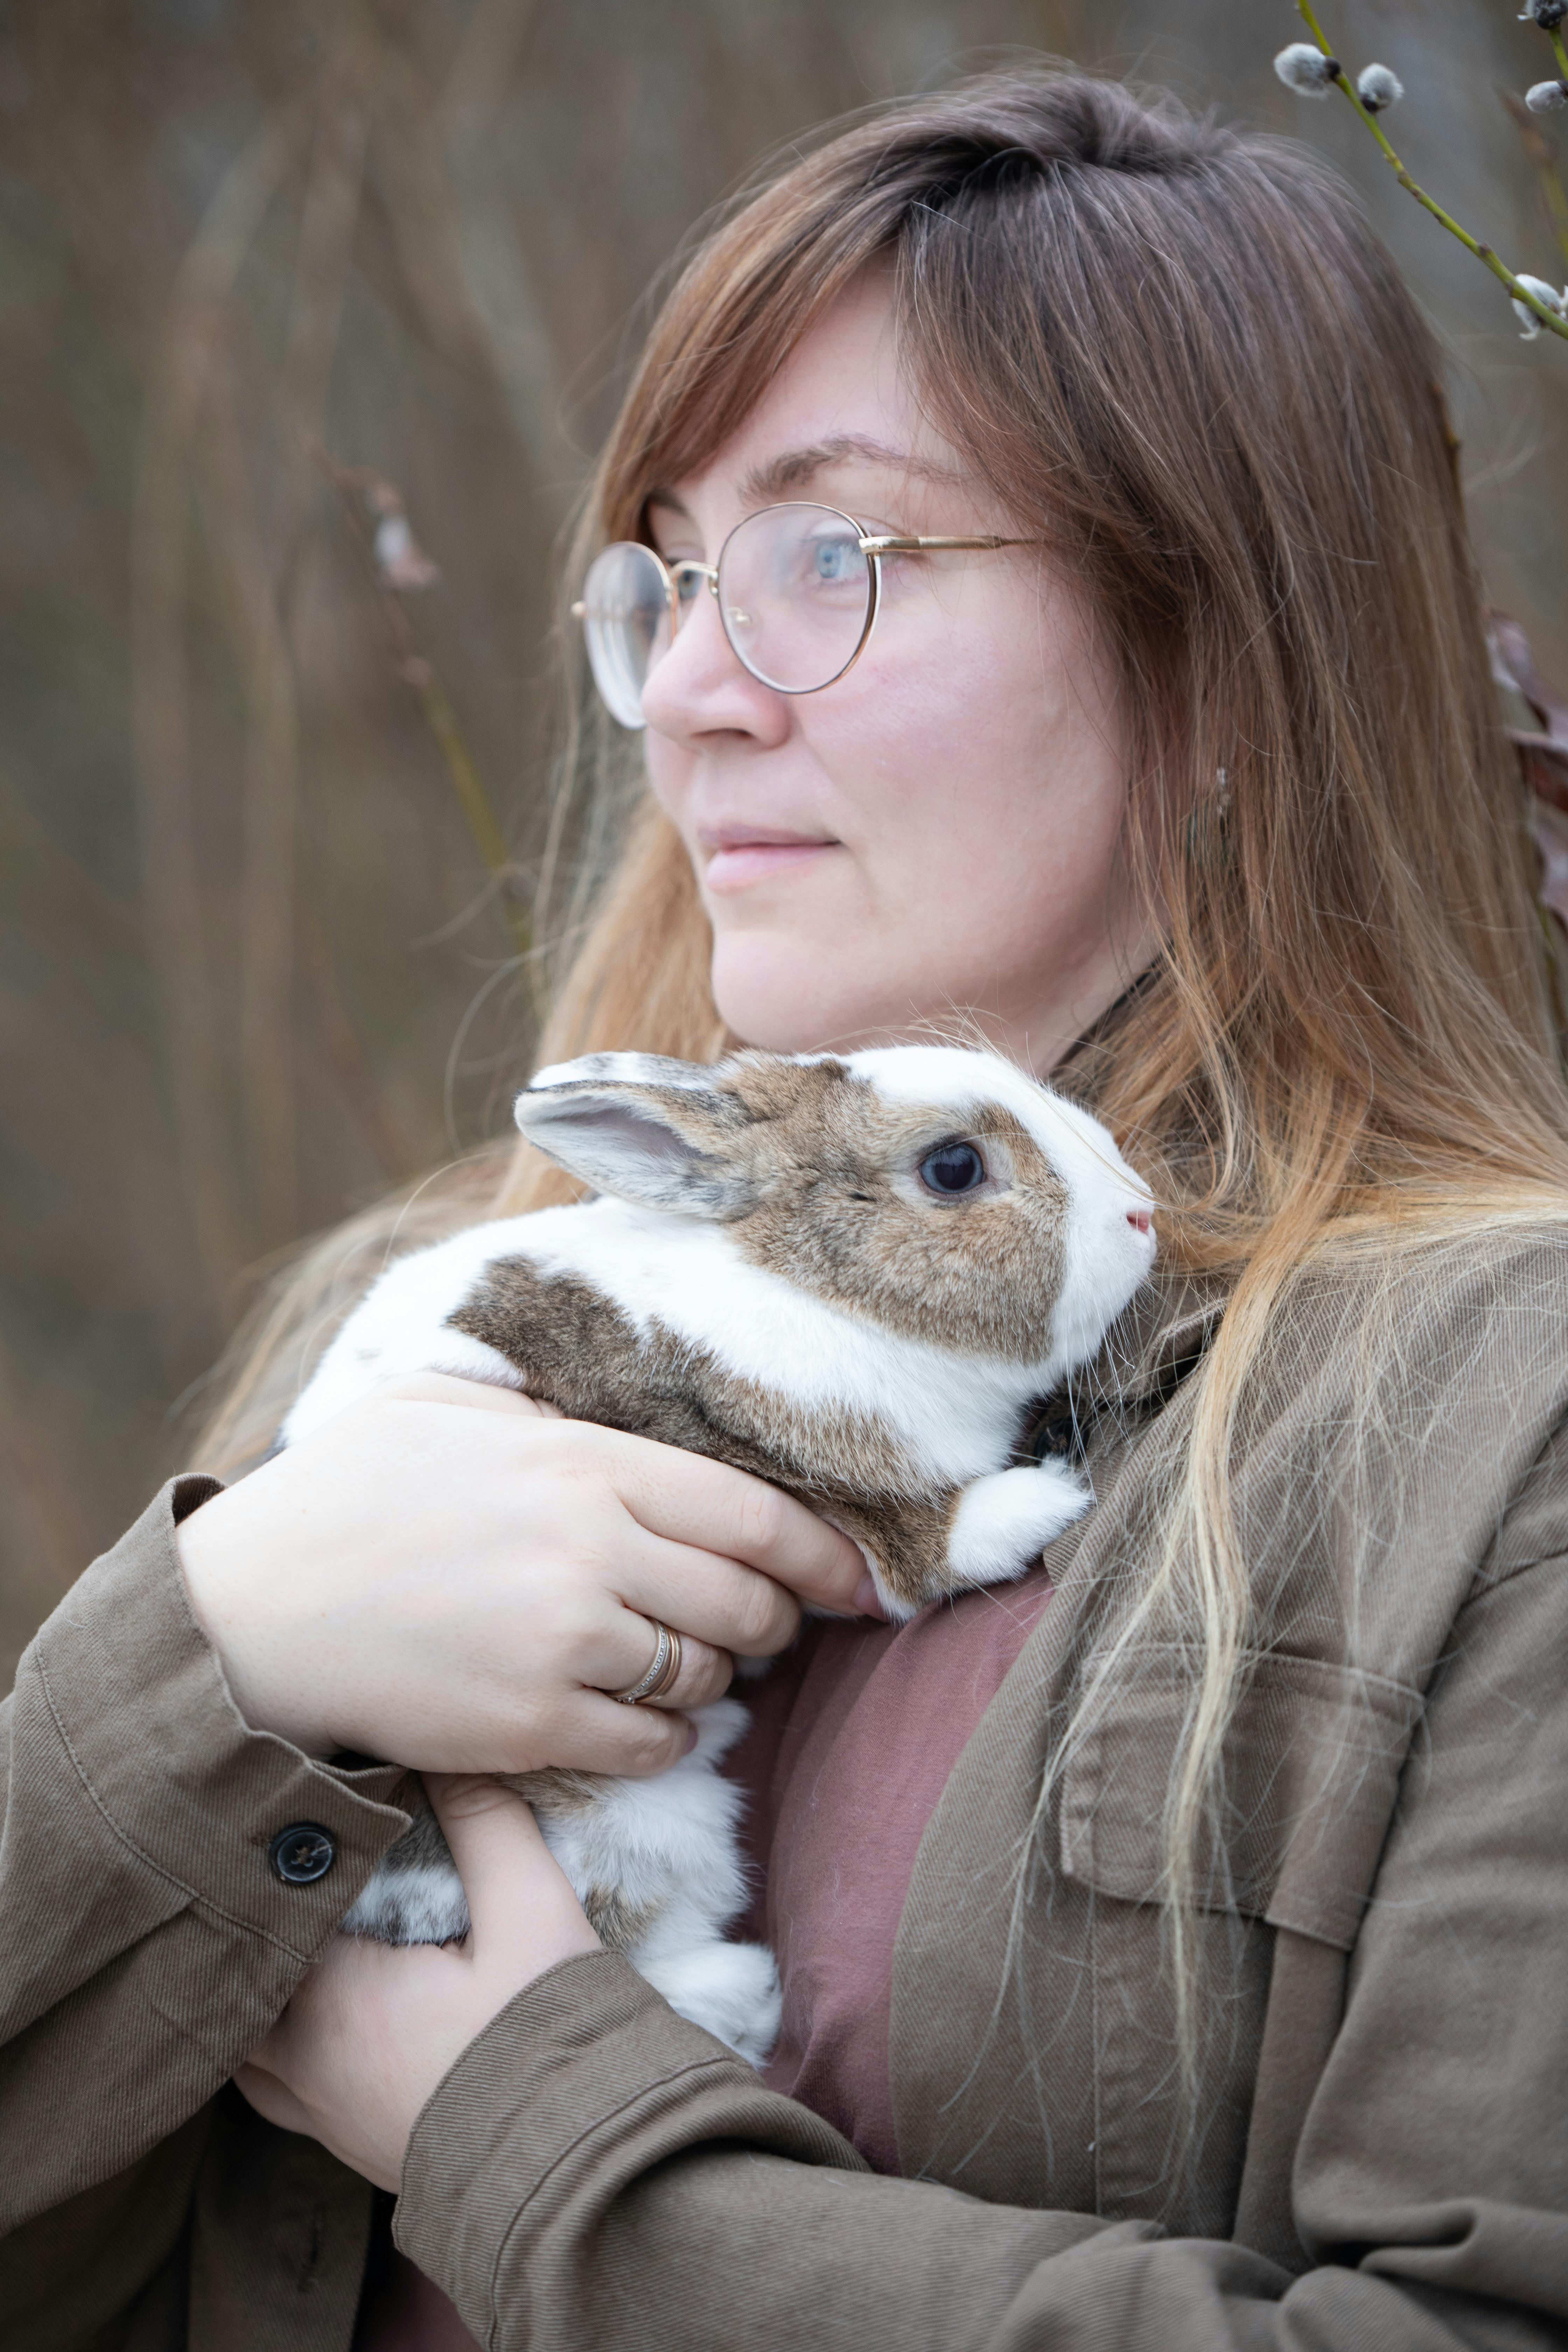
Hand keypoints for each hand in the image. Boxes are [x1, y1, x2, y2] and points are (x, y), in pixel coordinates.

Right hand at [178, 1371, 870, 1770]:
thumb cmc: (345, 1496)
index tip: (860, 1580)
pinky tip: (642, 1717)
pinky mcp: (531, 1729)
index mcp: (584, 1466)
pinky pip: (650, 1744)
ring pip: (705, 1678)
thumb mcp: (448, 1408)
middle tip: (761, 1625)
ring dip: (713, 1678)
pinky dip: (668, 1736)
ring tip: (685, 1665)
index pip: (755, 1516)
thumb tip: (620, 1429)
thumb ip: (550, 1415)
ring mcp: (563, 1648)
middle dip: (775, 1621)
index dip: (826, 1555)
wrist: (250, 1610)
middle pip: (746, 1604)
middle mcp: (591, 1555)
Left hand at [235, 1774, 592, 2190]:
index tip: (308, 1813)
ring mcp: (321, 2116)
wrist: (583, 2172)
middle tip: (299, 1879)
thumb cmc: (554, 2040)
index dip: (287, 1859)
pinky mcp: (350, 2146)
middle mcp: (304, 2065)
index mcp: (333, 2001)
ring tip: (303, 1946)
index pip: (275, 1907)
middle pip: (239, 1979)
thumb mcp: (534, 1912)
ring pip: (249, 2044)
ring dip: (265, 1995)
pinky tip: (324, 2016)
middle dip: (262, 1929)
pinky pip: (278, 2089)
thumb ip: (488, 1824)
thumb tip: (448, 1761)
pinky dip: (282, 2047)